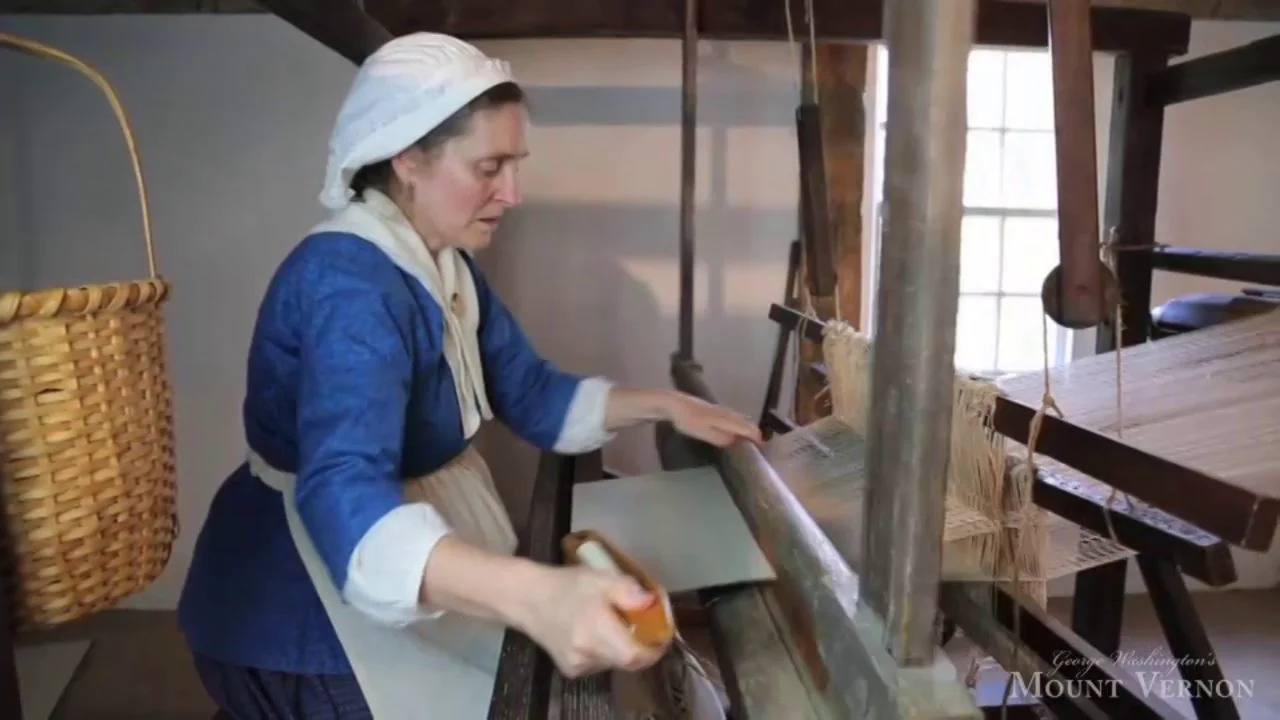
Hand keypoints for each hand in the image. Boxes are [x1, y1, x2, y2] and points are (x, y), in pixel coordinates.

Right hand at [516, 565, 664, 677]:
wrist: (527, 599)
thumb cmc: (567, 585)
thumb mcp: (601, 578)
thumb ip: (628, 591)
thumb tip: (651, 602)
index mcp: (595, 632)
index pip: (635, 656)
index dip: (653, 649)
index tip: (660, 634)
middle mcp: (587, 655)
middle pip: (627, 660)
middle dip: (639, 644)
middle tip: (641, 624)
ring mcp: (577, 666)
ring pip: (613, 662)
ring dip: (621, 646)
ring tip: (614, 623)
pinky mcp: (570, 670)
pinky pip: (599, 663)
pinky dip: (605, 650)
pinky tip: (594, 632)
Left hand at [664, 392, 762, 446]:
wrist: (674, 403)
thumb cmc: (688, 420)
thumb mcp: (704, 433)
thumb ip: (721, 438)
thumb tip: (736, 442)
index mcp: (726, 419)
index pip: (746, 427)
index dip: (755, 436)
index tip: (761, 446)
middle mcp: (726, 412)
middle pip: (745, 421)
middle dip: (753, 431)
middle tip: (758, 442)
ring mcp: (719, 408)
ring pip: (738, 417)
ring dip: (746, 426)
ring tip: (749, 436)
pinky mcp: (712, 408)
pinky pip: (731, 415)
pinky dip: (738, 422)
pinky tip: (733, 426)